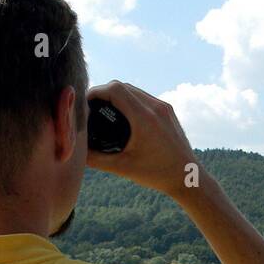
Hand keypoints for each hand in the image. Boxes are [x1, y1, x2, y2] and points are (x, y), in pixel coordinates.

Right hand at [86, 81, 202, 199]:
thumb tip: (75, 151)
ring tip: (105, 110)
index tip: (85, 103)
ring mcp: (164, 108)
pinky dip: (130, 100)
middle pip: (122, 86)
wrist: (189, 178)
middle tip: (91, 108)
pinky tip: (123, 115)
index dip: (96, 91)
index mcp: (144, 118)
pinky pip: (144, 97)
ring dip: (117, 95)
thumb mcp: (123, 168)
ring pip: (134, 90)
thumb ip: (96, 159)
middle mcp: (156, 107)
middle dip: (104, 93)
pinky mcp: (168, 111)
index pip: (114, 89)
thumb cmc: (157, 174)